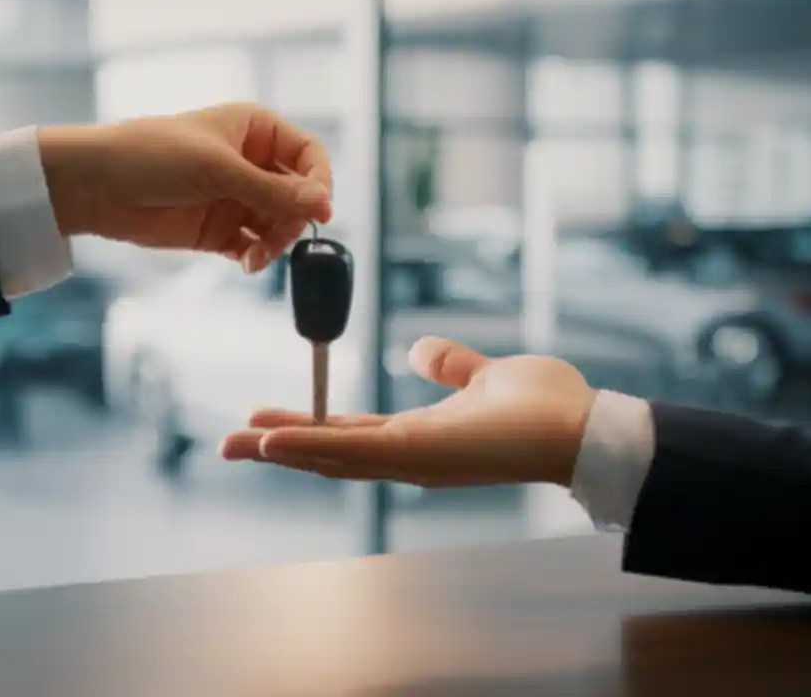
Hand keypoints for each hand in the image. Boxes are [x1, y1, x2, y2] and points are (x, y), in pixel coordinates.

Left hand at [38, 102, 331, 272]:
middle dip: (293, 219)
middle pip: (298, 194)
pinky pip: (253, 245)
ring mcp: (234, 196)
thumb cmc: (151, 156)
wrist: (94, 186)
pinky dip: (256, 256)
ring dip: (275, 243)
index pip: (309, 153)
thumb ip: (272, 190)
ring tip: (256, 256)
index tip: (320, 211)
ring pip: (278, 224)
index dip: (319, 181)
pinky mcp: (217, 229)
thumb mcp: (217, 169)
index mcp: (255, 129)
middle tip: (277, 238)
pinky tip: (246, 263)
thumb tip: (323, 204)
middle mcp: (250, 162)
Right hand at [220, 337, 597, 486]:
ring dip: (281, 451)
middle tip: (228, 444)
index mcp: (418, 435)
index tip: (265, 424)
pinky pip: (354, 451)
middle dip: (277, 449)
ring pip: (331, 456)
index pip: (349, 435)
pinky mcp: (418, 455)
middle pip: (328, 453)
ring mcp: (410, 459)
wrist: (583, 427)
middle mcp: (407, 455)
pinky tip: (274, 443)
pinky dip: (311, 447)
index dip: (305, 430)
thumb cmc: (547, 407)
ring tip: (236, 444)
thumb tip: (420, 350)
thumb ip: (451, 364)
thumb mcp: (486, 374)